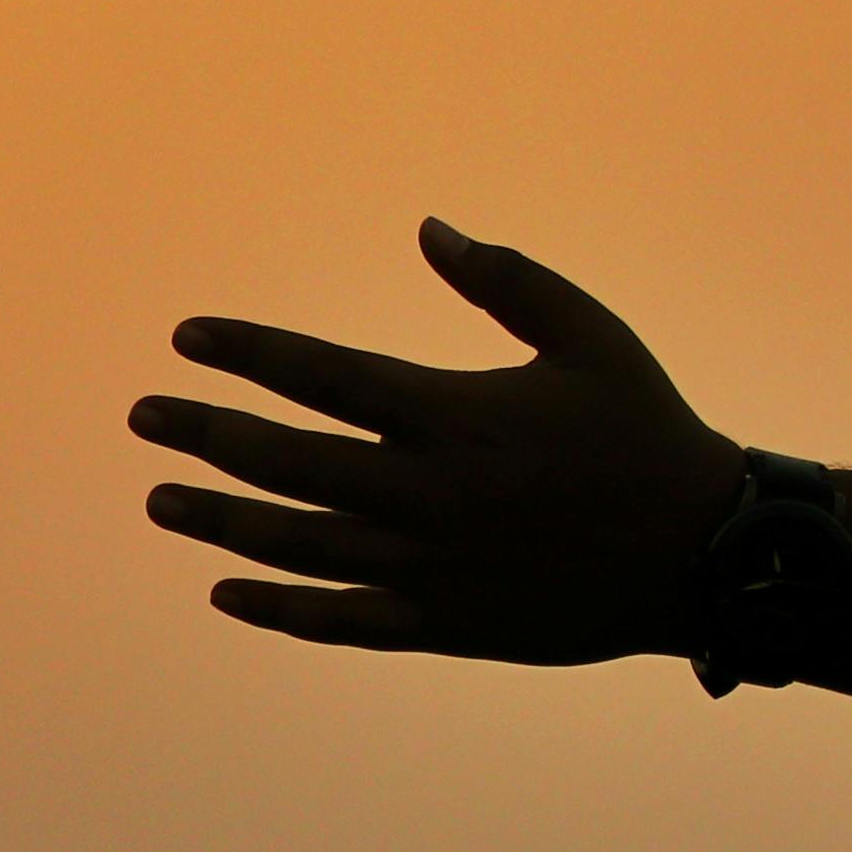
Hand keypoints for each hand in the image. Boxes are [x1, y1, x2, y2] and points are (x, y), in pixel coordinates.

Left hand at [132, 221, 747, 663]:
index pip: (323, 376)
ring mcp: (433, 564)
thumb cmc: (649, 432)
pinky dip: (280, 611)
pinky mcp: (447, 622)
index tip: (188, 336)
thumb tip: (428, 230)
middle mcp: (430, 493)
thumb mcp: (593, 337)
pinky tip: (227, 593)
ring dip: (221, 521)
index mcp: (458, 416)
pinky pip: (343, 620)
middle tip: (146, 416)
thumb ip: (508, 281)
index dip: (249, 352)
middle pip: (287, 462)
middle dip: (206, 434)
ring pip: (298, 544)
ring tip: (162, 500)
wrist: (705, 553)